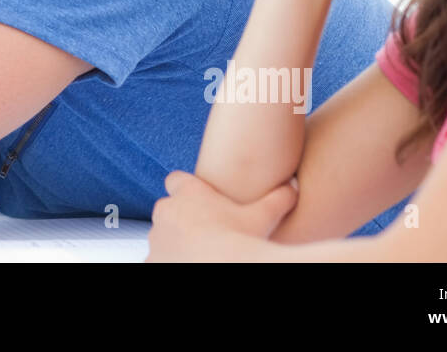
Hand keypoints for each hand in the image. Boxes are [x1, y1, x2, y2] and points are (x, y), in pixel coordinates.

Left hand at [146, 170, 296, 261]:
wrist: (225, 265)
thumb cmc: (244, 239)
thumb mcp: (265, 216)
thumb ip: (279, 197)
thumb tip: (295, 185)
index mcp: (187, 193)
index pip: (176, 180)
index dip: (186, 189)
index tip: (199, 201)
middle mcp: (165, 210)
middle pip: (169, 209)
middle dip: (181, 219)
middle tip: (204, 233)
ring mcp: (155, 237)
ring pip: (163, 236)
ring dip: (175, 243)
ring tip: (199, 254)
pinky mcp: (151, 260)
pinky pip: (157, 259)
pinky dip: (170, 261)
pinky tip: (190, 262)